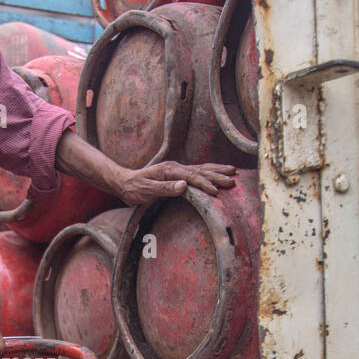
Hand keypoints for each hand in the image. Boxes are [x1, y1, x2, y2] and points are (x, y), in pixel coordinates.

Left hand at [116, 162, 236, 205]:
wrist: (125, 183)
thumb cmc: (134, 189)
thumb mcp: (146, 190)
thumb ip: (164, 188)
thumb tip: (184, 185)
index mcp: (170, 170)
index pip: (191, 176)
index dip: (204, 184)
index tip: (216, 191)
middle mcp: (176, 167)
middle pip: (201, 170)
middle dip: (218, 175)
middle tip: (232, 181)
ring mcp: (178, 169)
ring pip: (202, 168)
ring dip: (218, 170)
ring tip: (233, 171)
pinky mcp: (178, 174)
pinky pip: (198, 171)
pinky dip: (210, 172)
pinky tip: (218, 172)